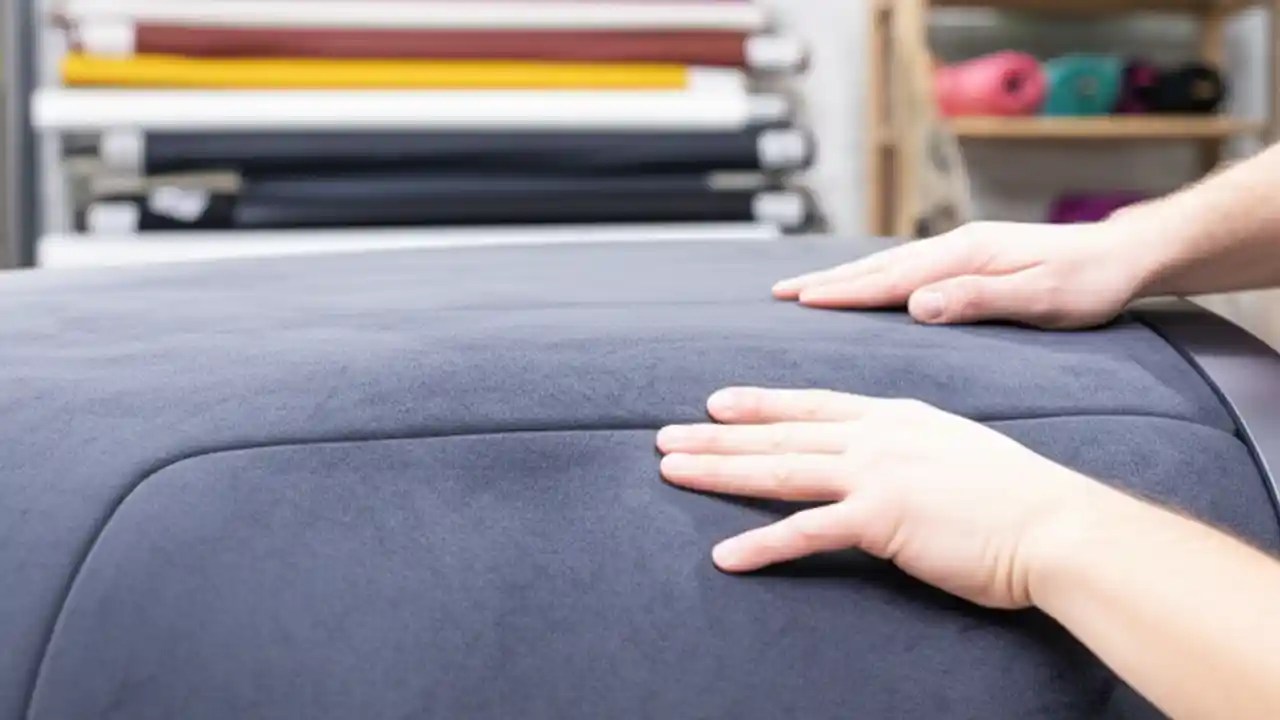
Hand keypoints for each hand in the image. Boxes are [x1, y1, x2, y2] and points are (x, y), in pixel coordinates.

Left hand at [657, 387, 1099, 608]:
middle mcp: (877, 436)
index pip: (812, 406)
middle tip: (666, 436)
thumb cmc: (1017, 499)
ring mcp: (876, 473)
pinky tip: (726, 555)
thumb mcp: (955, 452)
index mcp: (895, 417)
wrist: (1056, 524)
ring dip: (719, 472)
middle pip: (780, 433)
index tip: (717, 403)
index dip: (759, 404)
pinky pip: (806, 531)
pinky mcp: (880, 517)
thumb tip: (889, 468)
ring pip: (779, 469)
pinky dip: (761, 544)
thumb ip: (912, 451)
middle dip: (716, 436)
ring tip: (672, 473)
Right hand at [773, 221, 1154, 328]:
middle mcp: (956, 246)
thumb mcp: (1038, 297)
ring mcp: (962, 249)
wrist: (1124, 256)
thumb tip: (916, 303)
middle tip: (780, 292)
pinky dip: (874, 275)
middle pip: (879, 267)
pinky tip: (866, 283)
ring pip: (890, 265)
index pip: (891, 280)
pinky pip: (907, 267)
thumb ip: (977, 299)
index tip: (800, 301)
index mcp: (965, 256)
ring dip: (846, 277)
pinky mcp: (971, 258)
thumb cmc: (1088, 284)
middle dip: (828, 281)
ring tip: (807, 287)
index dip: (843, 293)